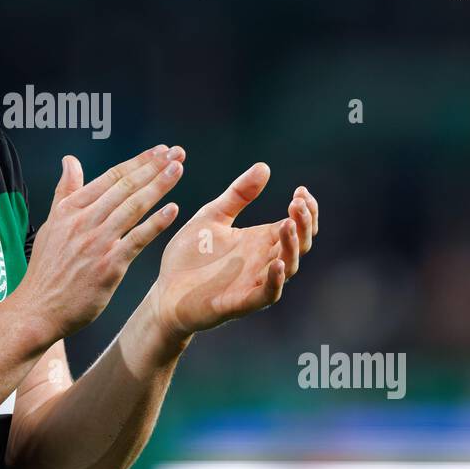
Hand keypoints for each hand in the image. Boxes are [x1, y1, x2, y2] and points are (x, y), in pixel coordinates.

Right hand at [16, 144, 185, 343]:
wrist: (38, 309)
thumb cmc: (46, 270)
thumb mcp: (51, 223)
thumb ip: (65, 191)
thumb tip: (69, 160)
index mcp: (70, 209)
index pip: (111, 177)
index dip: (137, 162)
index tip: (159, 151)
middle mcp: (84, 221)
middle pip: (125, 187)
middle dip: (153, 167)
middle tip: (177, 152)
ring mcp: (97, 243)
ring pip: (133, 207)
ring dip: (158, 186)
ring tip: (177, 170)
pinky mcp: (108, 266)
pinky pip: (136, 240)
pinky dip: (155, 223)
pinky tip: (172, 210)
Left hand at [148, 163, 318, 340]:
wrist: (164, 292)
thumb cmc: (189, 257)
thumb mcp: (212, 216)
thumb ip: (238, 195)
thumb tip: (265, 166)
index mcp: (260, 241)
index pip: (296, 225)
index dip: (305, 210)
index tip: (300, 190)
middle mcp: (263, 261)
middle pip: (299, 244)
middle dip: (304, 223)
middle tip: (297, 202)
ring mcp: (254, 282)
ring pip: (289, 267)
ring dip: (292, 246)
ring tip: (288, 224)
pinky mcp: (241, 302)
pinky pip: (267, 294)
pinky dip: (276, 281)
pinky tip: (278, 264)